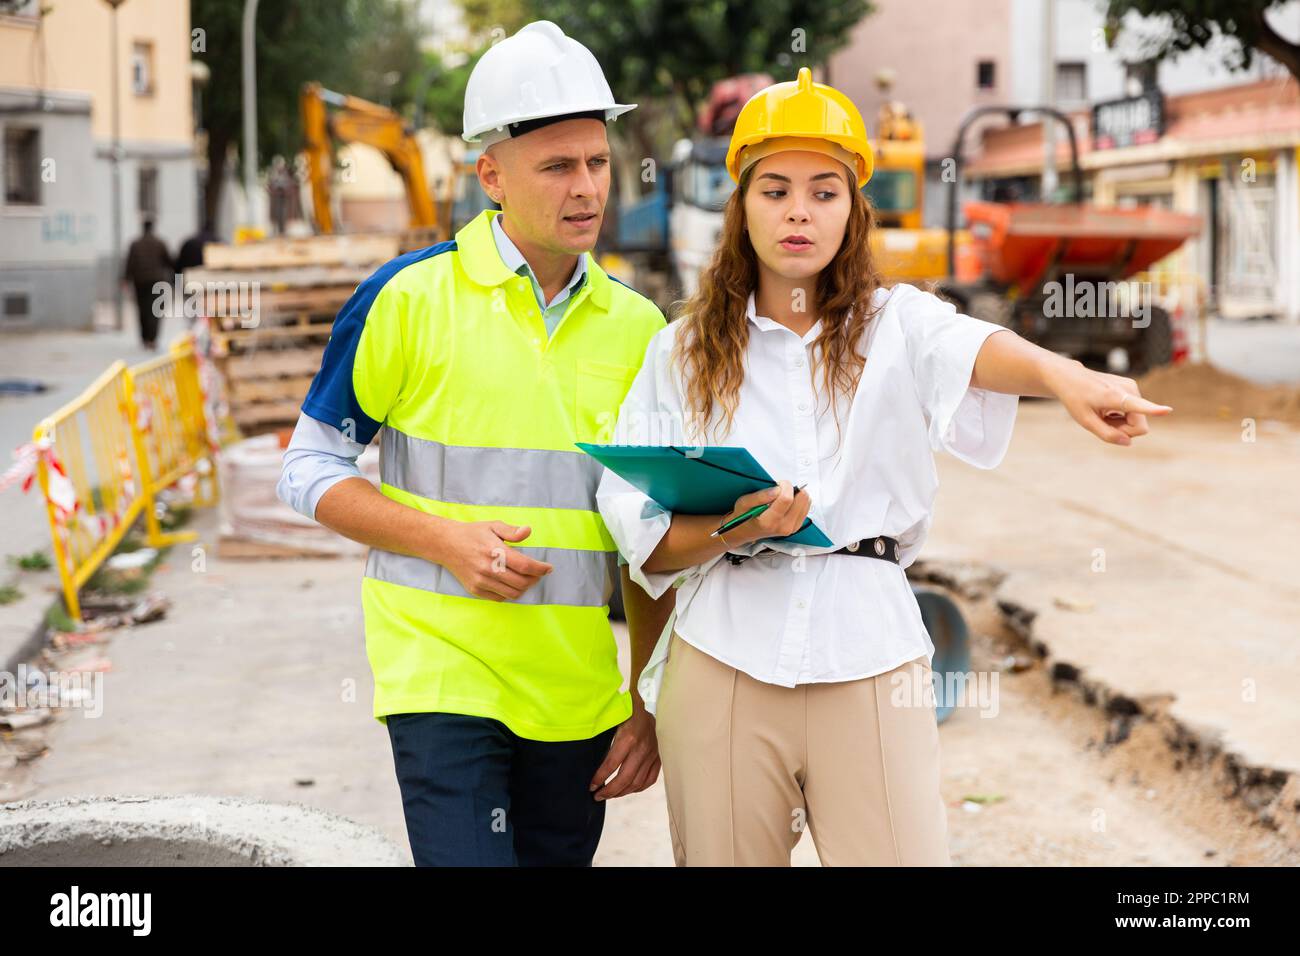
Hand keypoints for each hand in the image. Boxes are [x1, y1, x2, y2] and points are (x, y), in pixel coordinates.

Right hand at [434, 520, 552, 600]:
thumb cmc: (472, 534)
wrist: (446, 544)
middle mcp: (488, 569)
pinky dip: (510, 593)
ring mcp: (481, 581)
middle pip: (521, 582)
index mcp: (494, 551)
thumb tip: (528, 531)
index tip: (548, 568)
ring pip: (512, 593)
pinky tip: (511, 583)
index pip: (525, 566)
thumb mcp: (493, 526)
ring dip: (524, 587)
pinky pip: (500, 598)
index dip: (540, 569)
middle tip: (538, 573)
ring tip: (526, 579)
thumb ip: (511, 531)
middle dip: (535, 579)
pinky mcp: (475, 590)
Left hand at [590, 702, 659, 800]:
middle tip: (597, 796)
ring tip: (609, 795)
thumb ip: (598, 732)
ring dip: (622, 792)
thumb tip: (580, 742)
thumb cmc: (621, 710)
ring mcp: (652, 754)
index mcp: (628, 737)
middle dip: (609, 791)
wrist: (642, 704)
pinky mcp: (658, 756)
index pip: (611, 765)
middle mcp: (642, 748)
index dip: (600, 778)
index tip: (591, 786)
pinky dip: (639, 788)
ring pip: (637, 782)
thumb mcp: (609, 718)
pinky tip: (628, 790)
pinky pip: (650, 779)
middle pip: (625, 779)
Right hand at [722, 479, 810, 545]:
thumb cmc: (744, 517)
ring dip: (796, 494)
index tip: (778, 483)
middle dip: (791, 488)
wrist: (746, 531)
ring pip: (806, 502)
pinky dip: (798, 500)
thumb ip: (760, 496)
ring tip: (782, 496)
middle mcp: (783, 526)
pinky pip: (806, 507)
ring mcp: (792, 528)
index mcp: (769, 521)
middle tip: (779, 489)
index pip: (786, 499)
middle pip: (801, 499)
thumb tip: (777, 489)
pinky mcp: (797, 526)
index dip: (785, 486)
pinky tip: (787, 502)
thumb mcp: (744, 503)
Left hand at [1047, 361, 1171, 445]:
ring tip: (1103, 412)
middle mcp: (1129, 389)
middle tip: (1103, 422)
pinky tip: (1107, 408)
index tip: (1168, 410)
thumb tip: (1128, 442)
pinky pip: (1134, 411)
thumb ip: (1106, 434)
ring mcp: (1132, 387)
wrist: (1071, 377)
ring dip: (1120, 422)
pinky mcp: (1132, 387)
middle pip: (1139, 426)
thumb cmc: (1076, 399)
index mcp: (1115, 397)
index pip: (1138, 406)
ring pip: (1137, 419)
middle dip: (1123, 430)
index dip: (1154, 410)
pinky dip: (1121, 415)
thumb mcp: (1085, 421)